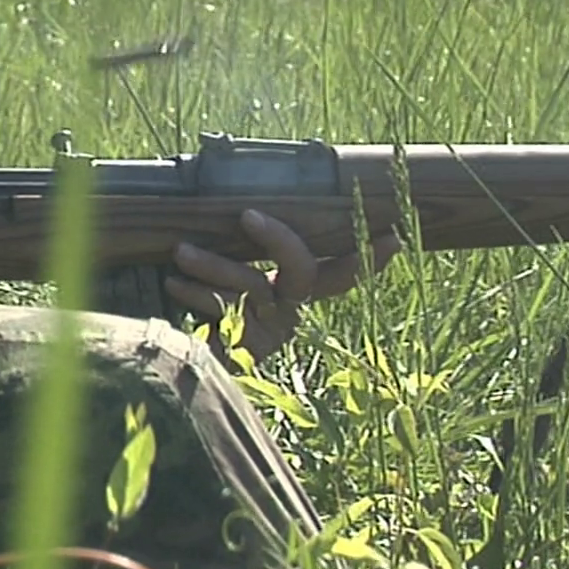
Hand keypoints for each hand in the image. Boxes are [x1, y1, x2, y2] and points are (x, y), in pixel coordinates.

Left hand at [164, 209, 400, 363]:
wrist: (178, 362)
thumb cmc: (201, 304)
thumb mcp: (224, 274)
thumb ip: (240, 252)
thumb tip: (234, 206)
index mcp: (294, 291)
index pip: (341, 272)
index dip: (368, 258)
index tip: (393, 237)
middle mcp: (290, 310)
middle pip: (303, 271)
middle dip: (279, 239)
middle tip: (249, 215)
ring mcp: (268, 331)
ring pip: (250, 284)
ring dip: (212, 263)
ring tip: (181, 252)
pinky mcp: (242, 346)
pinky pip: (223, 306)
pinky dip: (196, 290)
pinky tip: (175, 283)